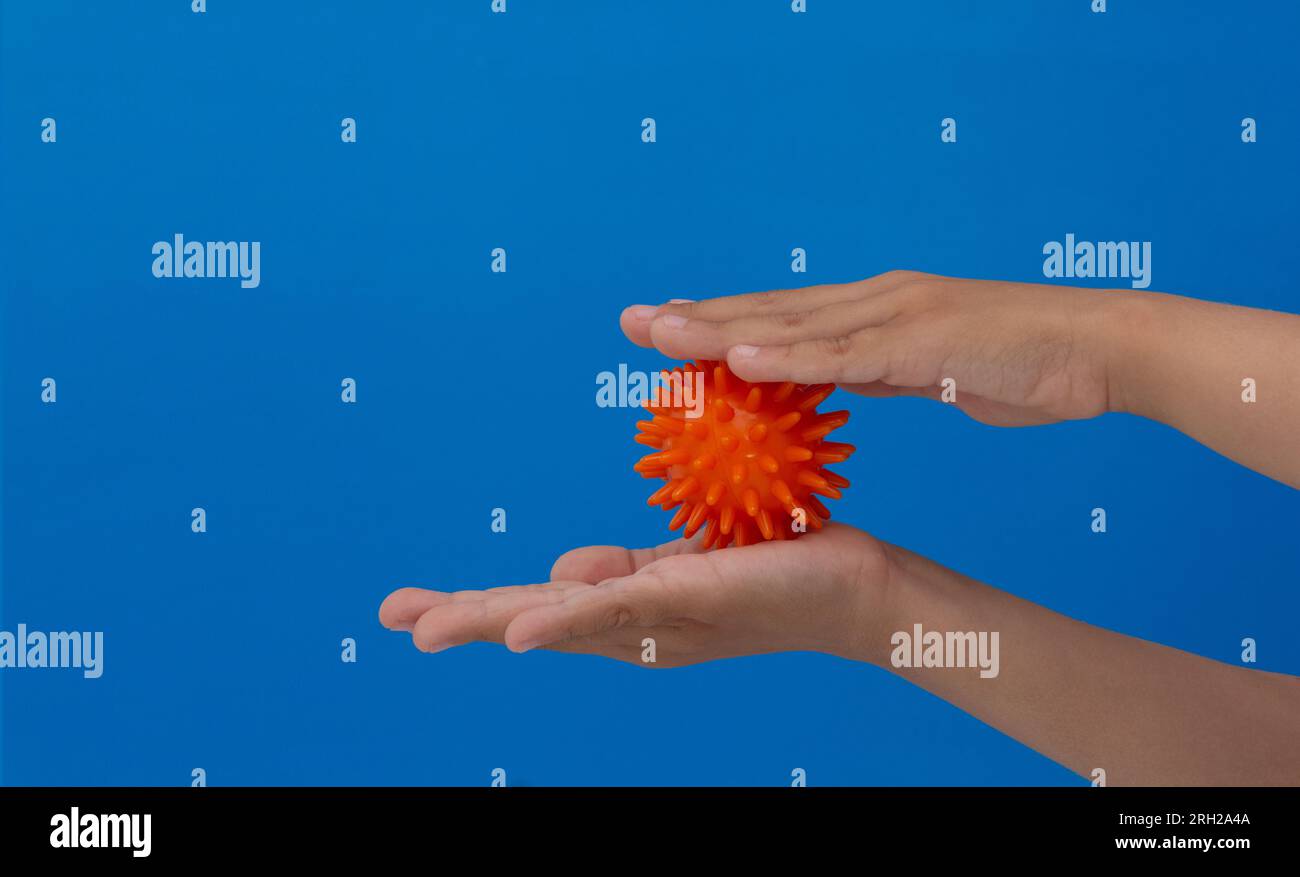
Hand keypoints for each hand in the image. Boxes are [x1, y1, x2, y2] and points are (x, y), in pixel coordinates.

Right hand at [378, 524, 887, 667]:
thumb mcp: (685, 564)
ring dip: (492, 622)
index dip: (475, 611)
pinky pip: (620, 608)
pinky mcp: (691, 598)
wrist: (853, 587)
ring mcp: (660, 619)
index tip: (410, 611)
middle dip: (462, 623)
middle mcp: (637, 628)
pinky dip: (566, 618)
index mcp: (629, 613)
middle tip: (394, 618)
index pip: (540, 609)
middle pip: (536, 623)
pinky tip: (520, 629)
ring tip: (427, 629)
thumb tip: (565, 568)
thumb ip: (627, 572)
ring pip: (562, 621)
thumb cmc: (774, 565)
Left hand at [621, 270, 1125, 426]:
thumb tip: (827, 383)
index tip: (665, 328)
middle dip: (697, 317)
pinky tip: (737, 361)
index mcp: (871, 311)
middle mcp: (871, 303)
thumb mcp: (926, 370)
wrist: (1094, 347)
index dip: (719, 319)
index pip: (780, 317)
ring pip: (792, 327)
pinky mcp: (920, 344)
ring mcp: (892, 317)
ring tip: (659, 334)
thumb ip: (874, 370)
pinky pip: (842, 358)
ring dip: (721, 331)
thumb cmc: (1015, 362)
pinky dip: (786, 360)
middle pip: (769, 312)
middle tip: (632, 321)